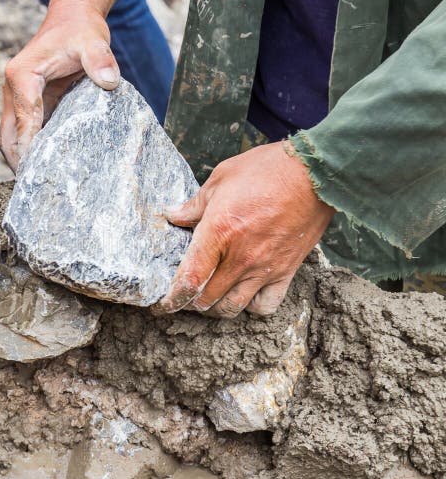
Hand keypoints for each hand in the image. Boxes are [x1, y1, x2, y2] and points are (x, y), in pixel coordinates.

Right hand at [0, 5, 120, 171]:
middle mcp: (14, 89)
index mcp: (22, 76)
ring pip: (13, 136)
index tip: (38, 171)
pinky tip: (49, 168)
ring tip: (40, 187)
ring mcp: (20, 98)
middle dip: (19, 162)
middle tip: (36, 189)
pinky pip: (28, 131)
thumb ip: (100, 60)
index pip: (24, 119)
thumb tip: (109, 82)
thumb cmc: (80, 30)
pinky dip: (34, 150)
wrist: (73, 18)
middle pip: (9, 135)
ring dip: (24, 159)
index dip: (30, 146)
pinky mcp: (31, 104)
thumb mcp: (92, 41)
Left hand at [153, 141, 334, 317]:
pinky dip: (251, 307)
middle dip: (190, 302)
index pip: (189, 279)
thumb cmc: (267, 170)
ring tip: (209, 298)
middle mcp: (239, 258)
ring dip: (216, 307)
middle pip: (207, 299)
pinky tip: (244, 295)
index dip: (172, 297)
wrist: (315, 174)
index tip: (164, 304)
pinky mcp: (286, 272)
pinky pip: (266, 305)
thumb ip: (195, 205)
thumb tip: (172, 215)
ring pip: (233, 307)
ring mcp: (264, 268)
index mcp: (218, 233)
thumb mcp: (221, 178)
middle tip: (184, 296)